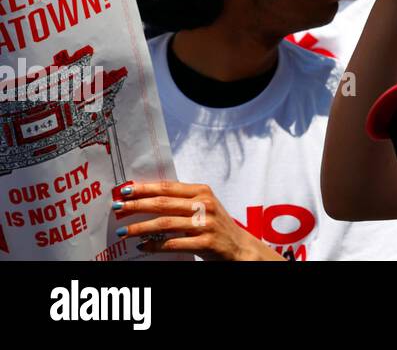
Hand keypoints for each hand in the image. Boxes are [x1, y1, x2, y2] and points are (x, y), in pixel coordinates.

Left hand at [114, 181, 281, 259]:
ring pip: (165, 224)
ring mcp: (205, 224)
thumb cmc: (216, 226)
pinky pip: (172, 244)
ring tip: (123, 230)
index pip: (167, 187)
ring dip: (140, 227)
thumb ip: (182, 200)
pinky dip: (154, 245)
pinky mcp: (205, 243)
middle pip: (163, 203)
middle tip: (118, 208)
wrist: (239, 248)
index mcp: (202, 191)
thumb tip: (147, 198)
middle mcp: (204, 204)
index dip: (145, 188)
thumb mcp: (203, 206)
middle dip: (137, 205)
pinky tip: (142, 246)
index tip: (125, 190)